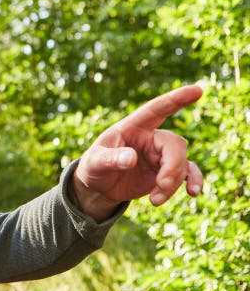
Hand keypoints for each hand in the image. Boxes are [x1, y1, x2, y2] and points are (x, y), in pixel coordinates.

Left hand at [74, 85, 203, 221]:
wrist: (99, 188)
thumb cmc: (94, 167)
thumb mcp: (94, 163)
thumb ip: (110, 159)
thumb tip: (131, 158)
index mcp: (133, 127)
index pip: (156, 109)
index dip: (176, 99)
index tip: (197, 90)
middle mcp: (151, 138)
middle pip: (174, 144)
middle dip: (172, 167)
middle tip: (160, 186)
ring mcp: (160, 155)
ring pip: (182, 163)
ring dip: (174, 182)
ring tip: (156, 200)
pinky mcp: (167, 172)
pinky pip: (188, 173)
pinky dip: (193, 182)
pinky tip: (192, 193)